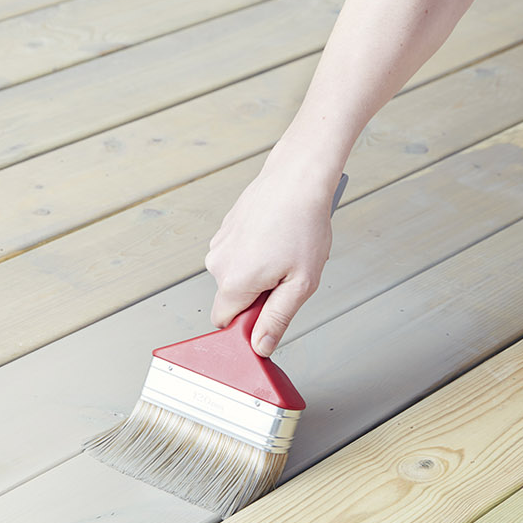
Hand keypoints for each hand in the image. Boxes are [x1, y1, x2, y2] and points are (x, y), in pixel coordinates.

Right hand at [205, 165, 340, 356]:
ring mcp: (220, 241)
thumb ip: (277, 319)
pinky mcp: (227, 226)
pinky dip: (257, 249)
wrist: (298, 177)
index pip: (225, 323)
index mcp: (234, 281)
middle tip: (289, 273)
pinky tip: (279, 234)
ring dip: (260, 270)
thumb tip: (261, 345)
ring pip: (237, 273)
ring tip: (286, 248)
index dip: (249, 324)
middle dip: (259, 294)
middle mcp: (219, 262)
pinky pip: (239, 252)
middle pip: (233, 297)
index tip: (272, 311)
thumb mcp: (301, 283)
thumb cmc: (303, 223)